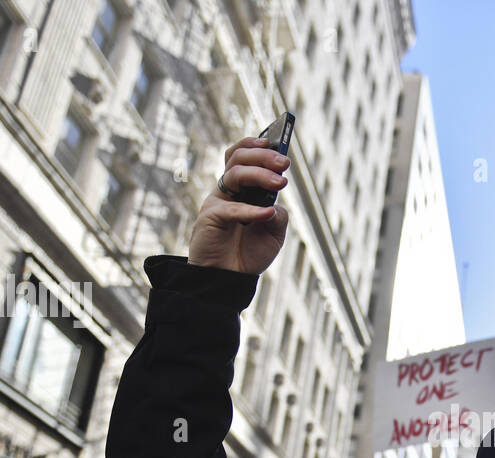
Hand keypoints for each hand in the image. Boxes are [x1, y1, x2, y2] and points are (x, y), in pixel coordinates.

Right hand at [187, 137, 290, 274]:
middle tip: (284, 162)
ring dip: (260, 174)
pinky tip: (267, 214)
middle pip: (239, 158)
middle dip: (263, 155)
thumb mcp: (273, 235)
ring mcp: (217, 201)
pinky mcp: (210, 217)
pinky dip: (252, 210)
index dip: (257, 145)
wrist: (229, 279)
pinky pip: (232, 207)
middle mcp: (228, 191)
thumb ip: (278, 216)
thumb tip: (276, 204)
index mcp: (242, 190)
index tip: (277, 141)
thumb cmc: (248, 255)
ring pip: (235, 173)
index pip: (245, 157)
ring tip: (281, 184)